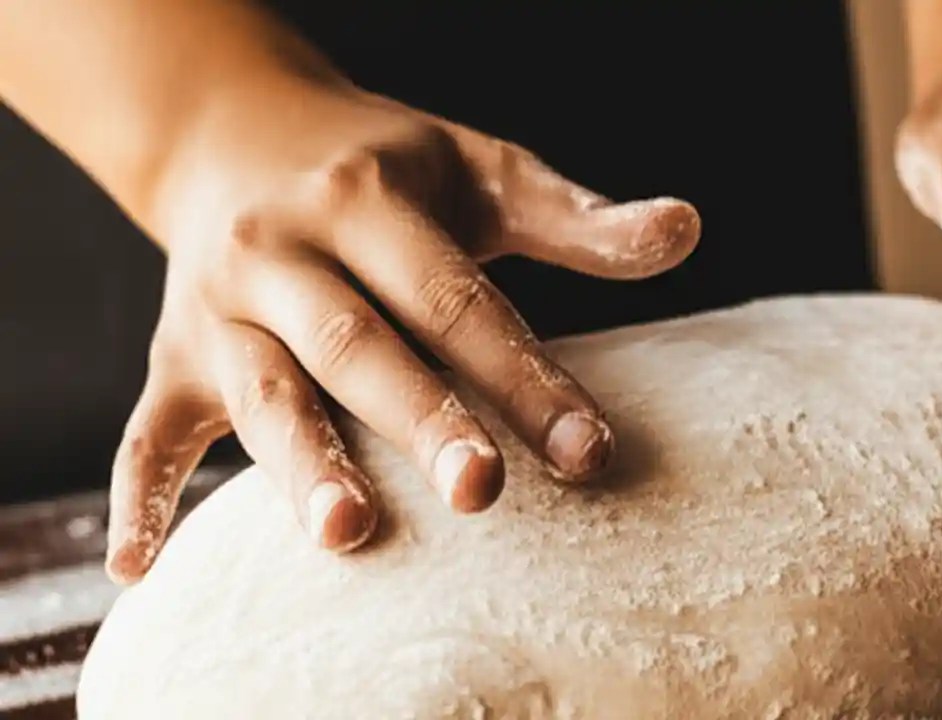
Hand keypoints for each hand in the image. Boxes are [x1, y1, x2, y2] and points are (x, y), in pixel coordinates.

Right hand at [106, 81, 699, 583]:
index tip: (590, 452)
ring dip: (300, 464)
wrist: (233, 129)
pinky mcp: (172, 355)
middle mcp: (284, 250)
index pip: (458, 300)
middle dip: (420, 418)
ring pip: (262, 392)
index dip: (525, 376)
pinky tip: (141, 566)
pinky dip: (140, 494)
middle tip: (482, 491)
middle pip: (358, 345)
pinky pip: (147, 429)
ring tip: (350, 533)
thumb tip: (688, 229)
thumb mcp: (481, 170)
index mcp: (369, 201)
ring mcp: (218, 308)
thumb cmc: (382, 167)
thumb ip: (577, 217)